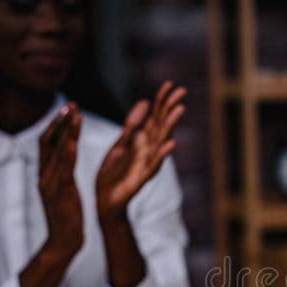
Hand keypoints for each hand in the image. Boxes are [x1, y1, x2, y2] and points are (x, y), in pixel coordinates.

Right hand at [38, 102, 83, 256]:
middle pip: (48, 142)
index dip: (56, 126)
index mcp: (46, 174)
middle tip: (72, 106)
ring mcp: (50, 184)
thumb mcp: (64, 189)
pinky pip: (63, 170)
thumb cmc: (67, 216)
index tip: (68, 110)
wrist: (64, 242)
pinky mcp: (59, 193)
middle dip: (60, 123)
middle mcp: (45, 176)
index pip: (47, 143)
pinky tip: (72, 142)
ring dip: (65, 132)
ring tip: (74, 115)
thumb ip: (64, 171)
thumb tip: (68, 154)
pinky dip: (67, 154)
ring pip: (55, 152)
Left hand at [96, 80, 185, 220]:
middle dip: (170, 108)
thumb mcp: (121, 143)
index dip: (161, 101)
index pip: (155, 117)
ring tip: (179, 110)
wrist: (105, 202)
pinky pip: (153, 166)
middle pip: (161, 126)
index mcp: (142, 142)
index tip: (169, 84)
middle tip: (181, 92)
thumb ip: (133, 124)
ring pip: (161, 142)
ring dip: (171, 125)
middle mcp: (148, 151)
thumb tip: (145, 101)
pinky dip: (162, 155)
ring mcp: (146, 164)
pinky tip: (170, 144)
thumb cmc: (114, 175)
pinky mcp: (140, 179)